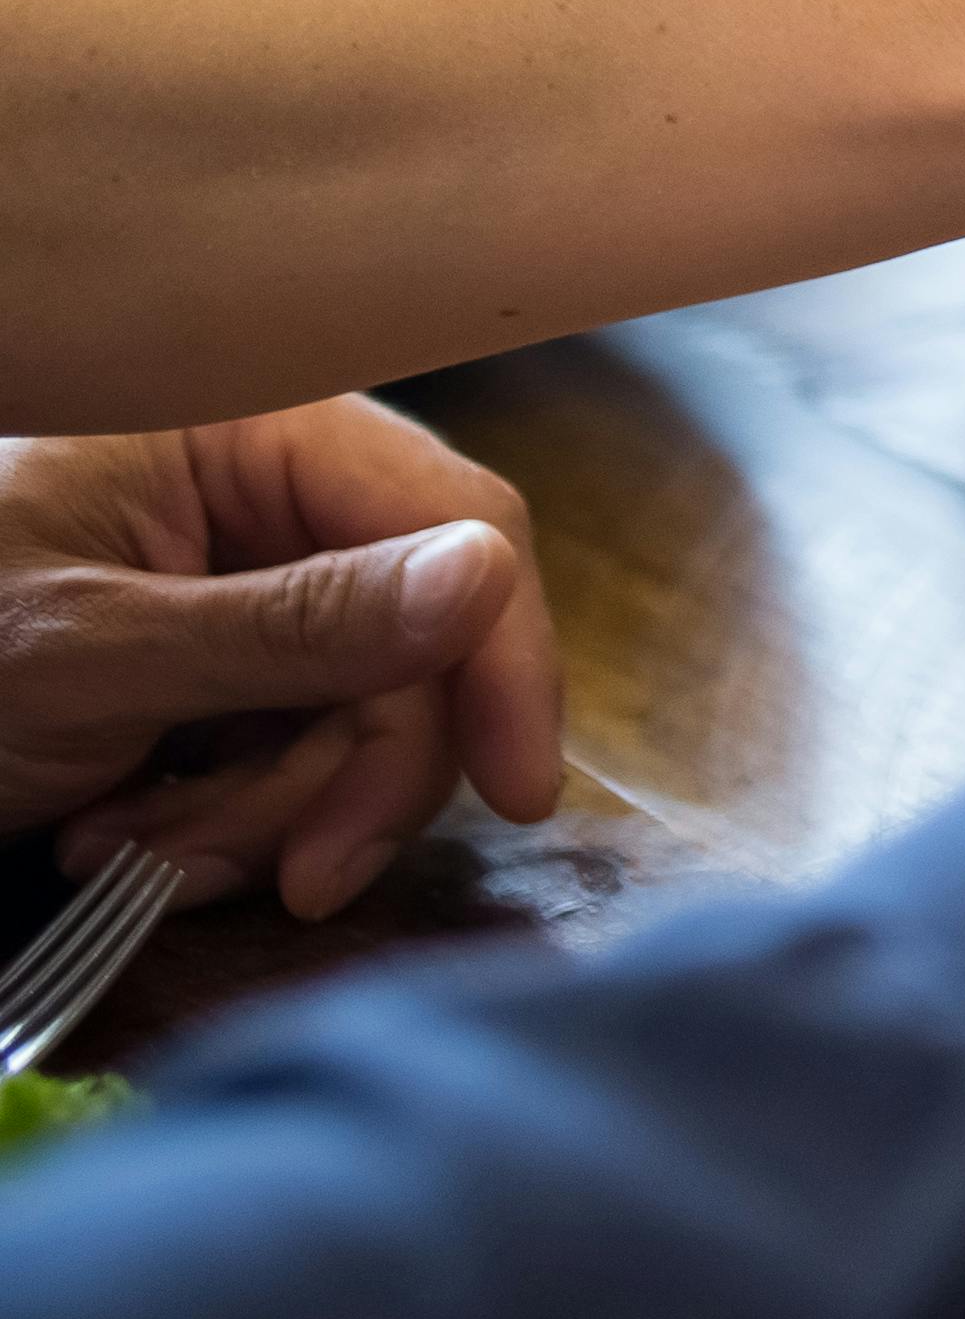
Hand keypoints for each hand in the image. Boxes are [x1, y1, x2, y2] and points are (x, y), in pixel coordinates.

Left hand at [0, 403, 564, 917]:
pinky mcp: (218, 665)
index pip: (461, 524)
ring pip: (360, 717)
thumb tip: (490, 576)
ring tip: (136, 855)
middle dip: (348, 777)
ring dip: (267, 817)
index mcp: (259, 433)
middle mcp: (276, 495)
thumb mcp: (90, 655)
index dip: (503, 659)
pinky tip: (124, 836)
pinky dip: (225, 821)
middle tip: (296, 884)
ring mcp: (249, 583)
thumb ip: (293, 625)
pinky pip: (292, 752)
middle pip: (419, 644)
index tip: (520, 793)